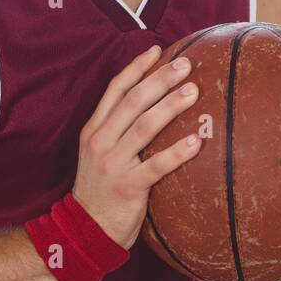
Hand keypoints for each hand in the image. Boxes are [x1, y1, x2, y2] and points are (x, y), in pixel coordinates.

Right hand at [71, 45, 203, 248]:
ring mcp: (113, 163)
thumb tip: (154, 104)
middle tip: (186, 65)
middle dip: (160, 80)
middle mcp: (101, 141)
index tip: (158, 50)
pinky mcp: (128, 186)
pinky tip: (196, 143)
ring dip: (170, 107)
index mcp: (95, 129)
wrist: (84, 231)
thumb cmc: (103, 188)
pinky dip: (177, 153)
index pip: (116, 90)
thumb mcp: (102, 153)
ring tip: (193, 92)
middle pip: (132, 101)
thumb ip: (120, 129)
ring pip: (144, 127)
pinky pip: (156, 166)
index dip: (137, 68)